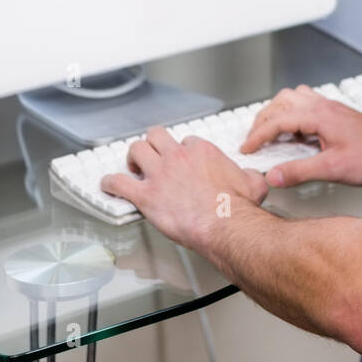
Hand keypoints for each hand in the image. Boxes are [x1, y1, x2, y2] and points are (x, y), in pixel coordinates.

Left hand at [100, 126, 268, 249]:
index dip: (183, 152)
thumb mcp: (253, 183)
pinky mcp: (146, 196)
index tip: (183, 162)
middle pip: (156, 136)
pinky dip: (110, 184)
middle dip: (153, 144)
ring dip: (132, 158)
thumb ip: (250, 176)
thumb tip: (253, 178)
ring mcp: (160, 175)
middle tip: (152, 156)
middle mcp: (177, 157)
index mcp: (201, 152)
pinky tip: (108, 186)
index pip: (186, 141)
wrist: (225, 225)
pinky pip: (118, 183)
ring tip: (133, 167)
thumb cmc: (237, 208)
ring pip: (135, 150)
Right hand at [238, 85, 361, 187]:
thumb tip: (273, 176)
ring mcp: (331, 107)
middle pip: (281, 102)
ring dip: (278, 112)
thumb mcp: (333, 168)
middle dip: (263, 119)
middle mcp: (323, 106)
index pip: (276, 120)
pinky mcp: (337, 113)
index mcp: (318, 116)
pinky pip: (307, 104)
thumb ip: (300, 172)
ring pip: (293, 98)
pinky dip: (293, 114)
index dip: (257, 135)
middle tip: (254, 139)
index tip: (246, 149)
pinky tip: (297, 133)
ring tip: (271, 133)